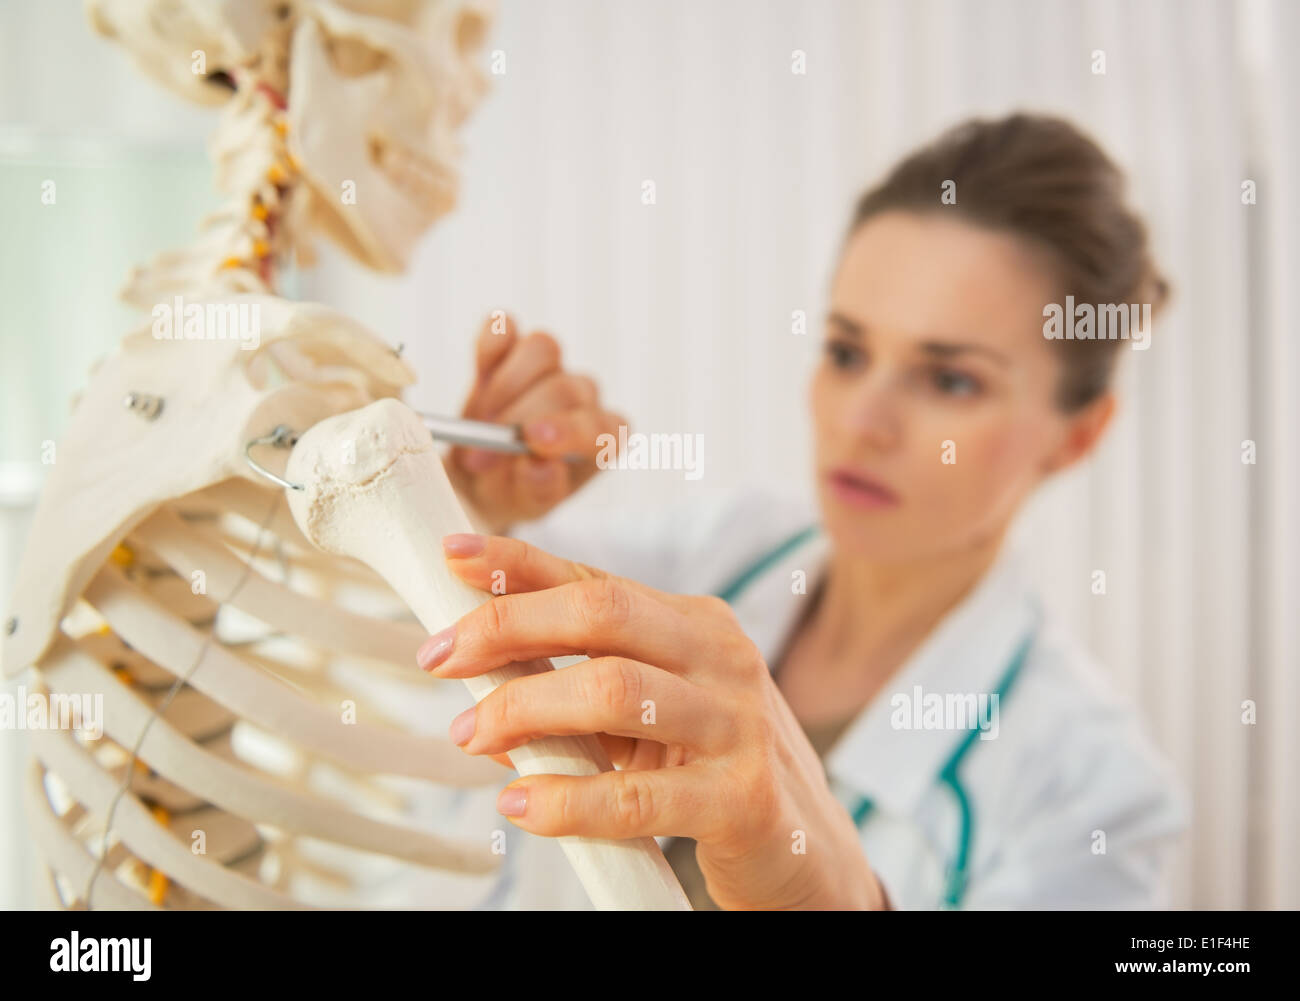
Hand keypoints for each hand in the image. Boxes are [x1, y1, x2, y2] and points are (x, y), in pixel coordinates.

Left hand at [417, 532, 887, 909]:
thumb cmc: (715, 772)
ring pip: (615, 689)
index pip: (596, 582)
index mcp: (699, 626)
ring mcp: (739, 726)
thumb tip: (483, 689)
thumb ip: (582, 691)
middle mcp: (724, 659)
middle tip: (442, 658)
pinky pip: (637, 794)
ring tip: (472, 733)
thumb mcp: (655, 716)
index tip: (455, 558)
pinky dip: (566, 798)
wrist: (808, 856)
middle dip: (508, 625)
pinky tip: (521, 804)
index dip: (520, 565)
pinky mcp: (743, 800)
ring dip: (525, 707)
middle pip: (603, 614)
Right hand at [445, 313, 625, 533]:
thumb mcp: (526, 505)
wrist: (478, 477)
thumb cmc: (515, 491)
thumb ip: (540, 490)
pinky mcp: (511, 350)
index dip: (569, 428)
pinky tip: (480, 368)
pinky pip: (505, 327)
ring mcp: (550, 369)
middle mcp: (583, 398)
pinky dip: (490, 341)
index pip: (601, 424)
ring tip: (478, 424)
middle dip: (516, 420)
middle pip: (564, 388)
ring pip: (542, 349)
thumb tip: (544, 465)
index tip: (532, 440)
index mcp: (602, 439)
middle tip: (480, 459)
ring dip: (504, 385)